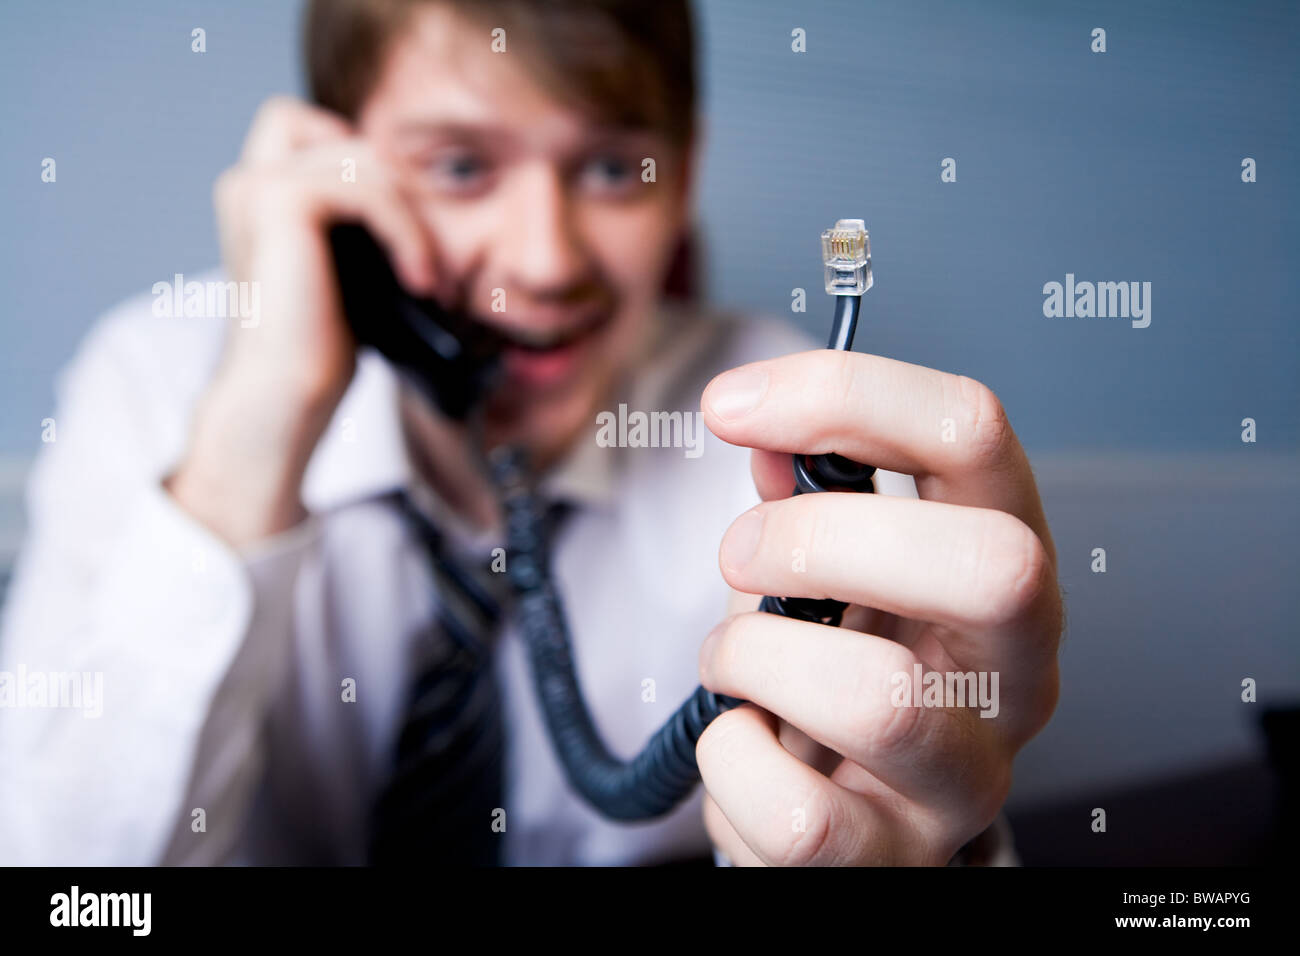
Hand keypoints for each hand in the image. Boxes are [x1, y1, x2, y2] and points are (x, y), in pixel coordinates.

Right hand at [168, 97, 440, 545]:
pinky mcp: (281, 201)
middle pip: (354, 140)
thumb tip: (423, 202)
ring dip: (416, 223)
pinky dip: (408, 235)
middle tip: (430, 264)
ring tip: (432, 282)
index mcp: (257, 196)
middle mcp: (248, 181)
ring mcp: (259, 186)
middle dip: (404, 197)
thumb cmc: (315, 353)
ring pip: (369, 164)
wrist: (282, 399)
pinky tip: (420, 282)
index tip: (402, 236)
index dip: (361, 159)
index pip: (310, 125)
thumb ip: (362, 228)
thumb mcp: (347, 273)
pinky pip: (371, 191)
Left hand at [696, 350, 1063, 864]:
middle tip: (740, 553)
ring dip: (756, 655)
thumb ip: (801, 486)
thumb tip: (761, 425)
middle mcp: (1017, 667)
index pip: (974, 433)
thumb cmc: (844, 663)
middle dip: (820, 538)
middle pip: (988, 566)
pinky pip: (799, 814)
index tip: (731, 405)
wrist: (853, 805)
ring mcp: (970, 774)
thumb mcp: (836, 561)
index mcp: (1005, 558)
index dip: (846, 394)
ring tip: (733, 658)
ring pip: (881, 699)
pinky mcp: (899, 857)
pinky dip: (729, 761)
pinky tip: (739, 739)